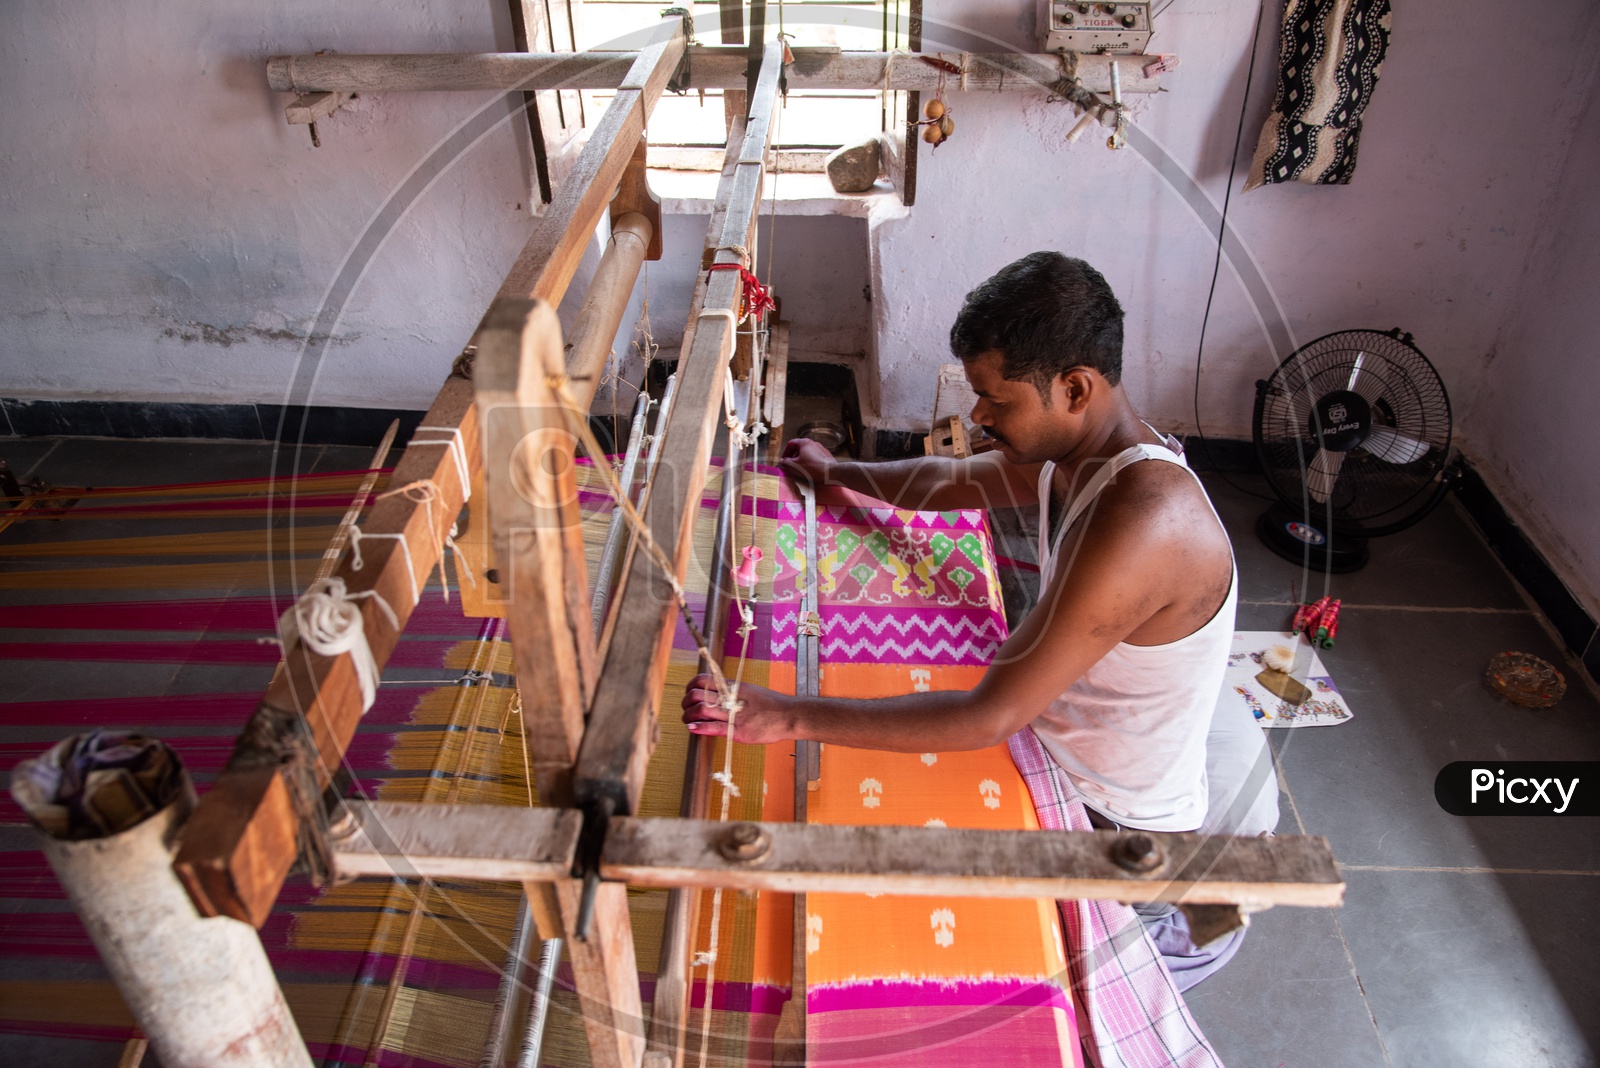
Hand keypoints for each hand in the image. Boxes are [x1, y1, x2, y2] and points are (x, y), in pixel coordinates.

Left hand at [681, 674, 797, 743]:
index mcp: (733, 686)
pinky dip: (699, 727)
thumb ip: (732, 692)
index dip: (690, 686)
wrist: (789, 715)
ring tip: (687, 721)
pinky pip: (713, 727)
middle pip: (697, 694)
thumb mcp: (750, 690)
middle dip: (686, 702)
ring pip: (701, 710)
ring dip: (688, 716)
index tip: (688, 693)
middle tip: (686, 709)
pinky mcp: (738, 731)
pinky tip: (693, 728)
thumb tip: (716, 693)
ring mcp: (734, 714)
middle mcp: (731, 698)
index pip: (703, 679)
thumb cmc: (771, 704)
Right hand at [781, 436, 834, 487]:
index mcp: (804, 442)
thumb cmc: (812, 467)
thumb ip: (786, 462)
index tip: (784, 460)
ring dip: (802, 459)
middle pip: (799, 447)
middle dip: (794, 456)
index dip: (786, 452)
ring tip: (800, 468)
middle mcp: (813, 443)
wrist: (830, 472)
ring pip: (807, 452)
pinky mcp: (825, 455)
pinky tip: (810, 469)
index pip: (791, 443)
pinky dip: (810, 461)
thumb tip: (782, 461)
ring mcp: (820, 448)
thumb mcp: (795, 466)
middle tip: (791, 464)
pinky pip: (814, 456)